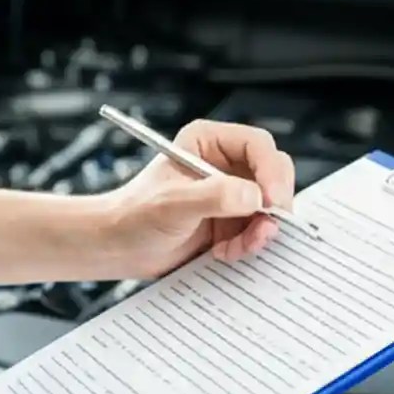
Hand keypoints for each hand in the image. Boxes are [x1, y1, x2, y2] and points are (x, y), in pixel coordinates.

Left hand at [103, 120, 294, 277]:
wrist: (120, 248)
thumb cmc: (135, 216)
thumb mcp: (173, 204)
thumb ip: (214, 196)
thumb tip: (254, 197)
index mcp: (209, 142)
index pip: (258, 146)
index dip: (271, 172)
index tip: (270, 202)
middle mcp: (225, 163)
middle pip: (273, 174)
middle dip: (272, 205)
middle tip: (264, 230)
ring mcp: (232, 192)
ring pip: (271, 206)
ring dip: (260, 231)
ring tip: (236, 247)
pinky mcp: (233, 219)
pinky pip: (260, 229)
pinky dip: (250, 244)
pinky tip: (224, 252)